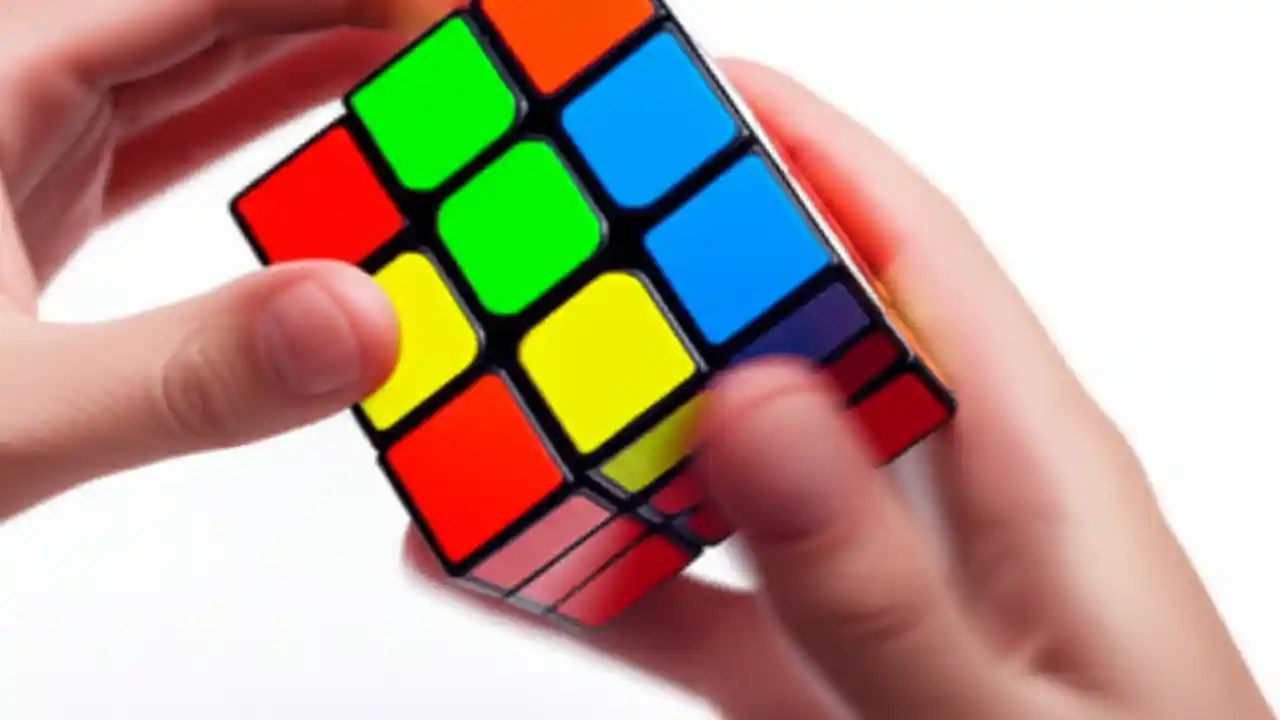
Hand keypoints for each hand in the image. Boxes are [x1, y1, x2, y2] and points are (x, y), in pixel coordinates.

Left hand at [0, 0, 460, 518]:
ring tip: (426, 61)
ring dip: (315, 60)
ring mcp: (17, 156)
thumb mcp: (2, 417)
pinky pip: (178, 144)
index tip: (457, 13)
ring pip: (199, 70)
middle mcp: (5, 99)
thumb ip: (186, 375)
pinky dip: (264, 135)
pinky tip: (326, 132)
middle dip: (347, 16)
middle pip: (212, 13)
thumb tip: (371, 324)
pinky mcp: (35, 219)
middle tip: (464, 41)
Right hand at [405, 61, 1274, 719]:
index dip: (797, 156)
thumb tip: (757, 407)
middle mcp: (936, 501)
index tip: (677, 97)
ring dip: (602, 433)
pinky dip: (589, 573)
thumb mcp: (1006, 719)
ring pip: (710, 466)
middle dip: (661, 282)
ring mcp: (859, 584)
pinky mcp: (806, 668)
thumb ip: (882, 587)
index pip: (906, 256)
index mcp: (1033, 465)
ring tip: (484, 397)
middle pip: (781, 340)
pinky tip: (500, 557)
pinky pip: (680, 594)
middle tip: (531, 243)